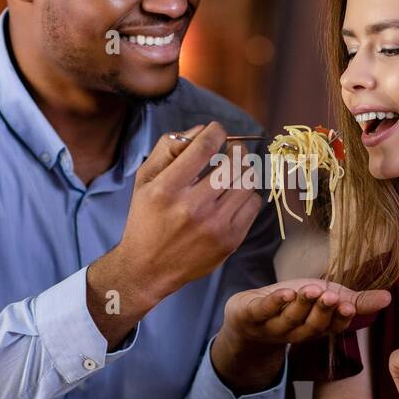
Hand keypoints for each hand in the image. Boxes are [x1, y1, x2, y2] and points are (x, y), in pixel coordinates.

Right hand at [114, 122, 262, 299]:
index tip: (217, 131)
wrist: (148, 268)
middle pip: (232, 163)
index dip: (216, 132)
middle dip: (236, 149)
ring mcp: (214, 226)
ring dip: (243, 171)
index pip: (204, 147)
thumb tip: (202, 130)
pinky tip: (233, 196)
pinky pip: (253, 205)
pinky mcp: (229, 241)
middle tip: (233, 149)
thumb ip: (168, 148)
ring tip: (233, 172)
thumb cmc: (146, 218)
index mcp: (167, 189)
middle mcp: (191, 207)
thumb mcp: (145, 179)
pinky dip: (247, 195)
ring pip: (247, 182)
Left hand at [212, 279, 391, 392]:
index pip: (333, 327)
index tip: (349, 306)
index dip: (341, 318)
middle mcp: (296, 332)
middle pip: (312, 326)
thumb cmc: (293, 303)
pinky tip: (284, 293)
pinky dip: (273, 302)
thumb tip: (388, 297)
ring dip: (301, 305)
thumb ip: (356, 300)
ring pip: (290, 319)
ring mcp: (272, 326)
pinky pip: (263, 311)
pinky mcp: (251, 315)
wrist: (248, 313)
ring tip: (311, 290)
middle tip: (331, 296)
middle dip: (322, 311)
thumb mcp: (326, 297)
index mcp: (317, 328)